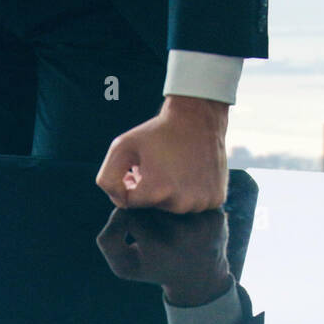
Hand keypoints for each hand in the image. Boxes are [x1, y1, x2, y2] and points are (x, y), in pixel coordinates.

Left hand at [96, 96, 228, 213]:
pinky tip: (192, 172)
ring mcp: (201, 203)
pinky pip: (194, 204)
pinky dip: (190, 192)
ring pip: (174, 207)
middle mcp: (181, 203)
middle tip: (160, 165)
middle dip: (151, 189)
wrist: (198, 116)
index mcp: (157, 192)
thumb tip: (119, 201)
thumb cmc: (158, 131)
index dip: (131, 182)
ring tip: (175, 167)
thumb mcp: (121, 147)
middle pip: (153, 207)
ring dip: (170, 192)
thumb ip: (107, 179)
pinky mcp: (216, 199)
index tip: (139, 166)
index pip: (130, 202)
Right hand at [97, 206, 231, 305]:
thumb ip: (108, 239)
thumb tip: (122, 207)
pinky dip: (188, 202)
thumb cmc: (154, 268)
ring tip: (169, 219)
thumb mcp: (124, 264)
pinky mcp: (217, 217)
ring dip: (168, 201)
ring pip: (174, 194)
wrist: (198, 280)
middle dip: (148, 207)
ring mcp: (202, 225)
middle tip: (153, 221)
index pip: (131, 213)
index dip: (129, 215)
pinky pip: (194, 196)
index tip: (135, 227)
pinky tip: (188, 219)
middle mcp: (181, 235)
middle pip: (153, 201)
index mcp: (155, 247)